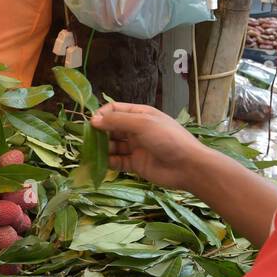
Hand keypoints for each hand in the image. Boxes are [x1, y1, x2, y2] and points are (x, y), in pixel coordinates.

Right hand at [90, 102, 210, 190]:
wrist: (188, 166)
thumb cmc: (167, 139)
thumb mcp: (142, 124)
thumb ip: (117, 121)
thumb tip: (93, 120)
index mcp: (140, 115)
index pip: (115, 110)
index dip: (102, 115)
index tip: (92, 123)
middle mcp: (136, 130)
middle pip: (112, 128)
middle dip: (99, 132)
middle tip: (88, 140)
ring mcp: (136, 147)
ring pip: (113, 145)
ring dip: (102, 148)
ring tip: (93, 153)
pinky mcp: (135, 164)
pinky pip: (117, 161)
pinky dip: (108, 162)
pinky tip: (101, 163)